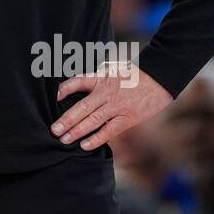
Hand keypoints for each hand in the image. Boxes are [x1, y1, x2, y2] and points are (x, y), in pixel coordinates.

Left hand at [50, 62, 171, 150]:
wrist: (160, 79)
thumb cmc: (133, 74)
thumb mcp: (113, 68)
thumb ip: (97, 75)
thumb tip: (79, 81)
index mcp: (101, 77)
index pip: (78, 82)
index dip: (64, 89)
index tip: (54, 97)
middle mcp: (107, 92)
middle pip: (83, 106)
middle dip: (67, 119)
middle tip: (54, 129)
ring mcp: (118, 106)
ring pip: (94, 120)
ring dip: (77, 131)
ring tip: (64, 139)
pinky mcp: (128, 118)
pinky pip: (109, 130)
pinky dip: (97, 139)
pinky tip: (85, 146)